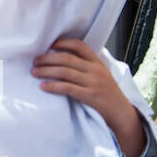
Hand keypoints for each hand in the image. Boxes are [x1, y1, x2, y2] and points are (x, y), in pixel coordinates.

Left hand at [32, 38, 146, 156]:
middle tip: (35, 61)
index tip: (48, 45)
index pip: (80, 46)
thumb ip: (86, 66)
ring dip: (46, 71)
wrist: (121, 114)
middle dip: (47, 58)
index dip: (63, 43)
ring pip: (64, 72)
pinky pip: (67, 88)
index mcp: (98, 63)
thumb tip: (61, 58)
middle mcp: (96, 70)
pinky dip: (53, 86)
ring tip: (34, 72)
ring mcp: (94, 83)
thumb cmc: (107, 94)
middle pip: (66, 58)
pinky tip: (43, 86)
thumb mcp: (101, 75)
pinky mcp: (90, 96)